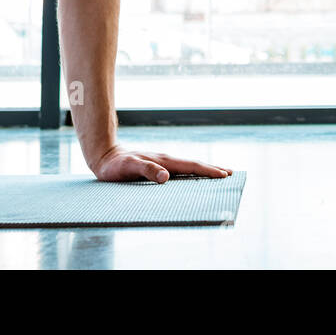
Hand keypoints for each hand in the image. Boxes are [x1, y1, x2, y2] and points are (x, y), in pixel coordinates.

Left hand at [91, 145, 233, 183]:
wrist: (104, 156)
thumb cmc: (115, 166)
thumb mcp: (128, 168)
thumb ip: (147, 171)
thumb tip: (166, 178)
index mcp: (164, 161)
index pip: (191, 166)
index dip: (208, 171)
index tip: (224, 175)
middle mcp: (167, 160)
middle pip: (194, 164)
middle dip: (213, 169)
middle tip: (231, 174)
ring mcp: (163, 162)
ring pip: (189, 166)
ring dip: (205, 170)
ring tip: (219, 174)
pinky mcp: (158, 166)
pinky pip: (181, 169)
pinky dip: (193, 172)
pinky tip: (194, 177)